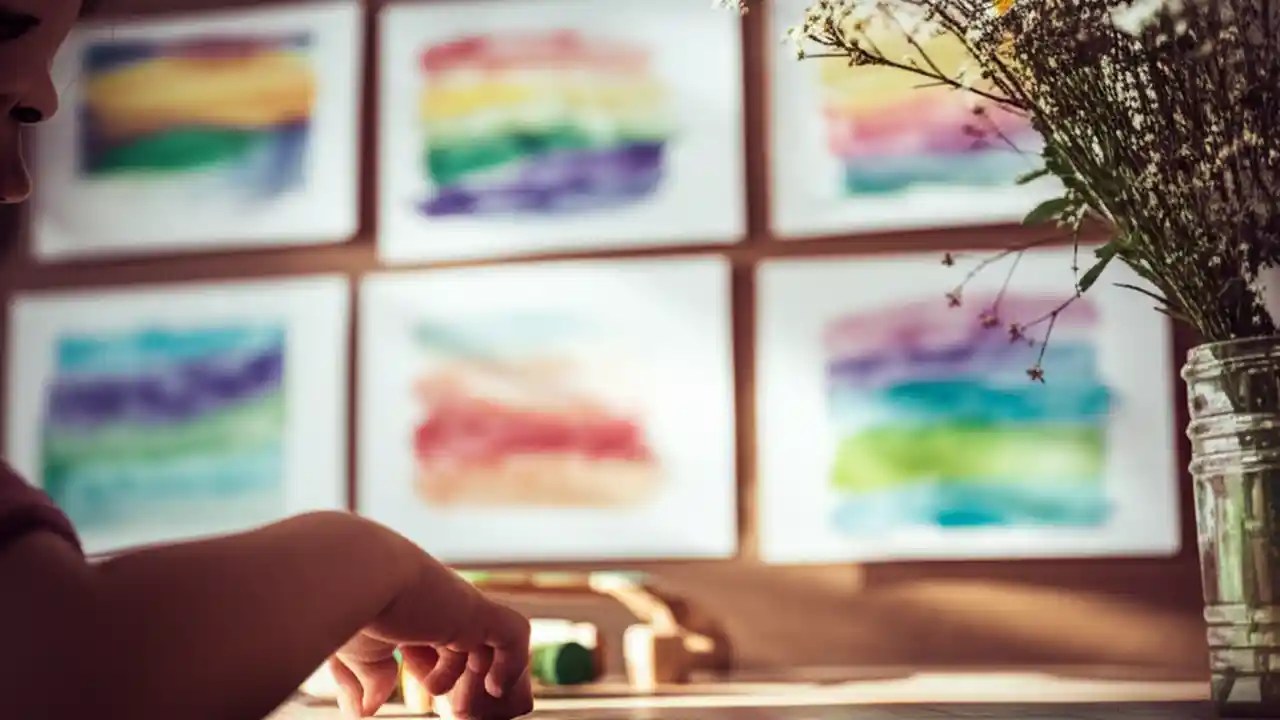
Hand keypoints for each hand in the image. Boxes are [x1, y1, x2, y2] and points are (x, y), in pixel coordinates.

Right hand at [327, 564, 531, 718]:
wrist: (357, 578)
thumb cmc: (348, 609)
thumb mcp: (355, 651)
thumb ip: (367, 677)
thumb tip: (366, 709)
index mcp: (412, 608)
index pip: (437, 641)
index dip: (434, 673)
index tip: (420, 698)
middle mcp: (439, 604)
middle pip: (470, 643)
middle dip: (465, 680)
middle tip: (453, 710)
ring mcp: (460, 606)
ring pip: (491, 645)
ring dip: (479, 681)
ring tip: (460, 710)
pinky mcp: (477, 612)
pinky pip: (513, 635)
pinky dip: (511, 663)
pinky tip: (493, 687)